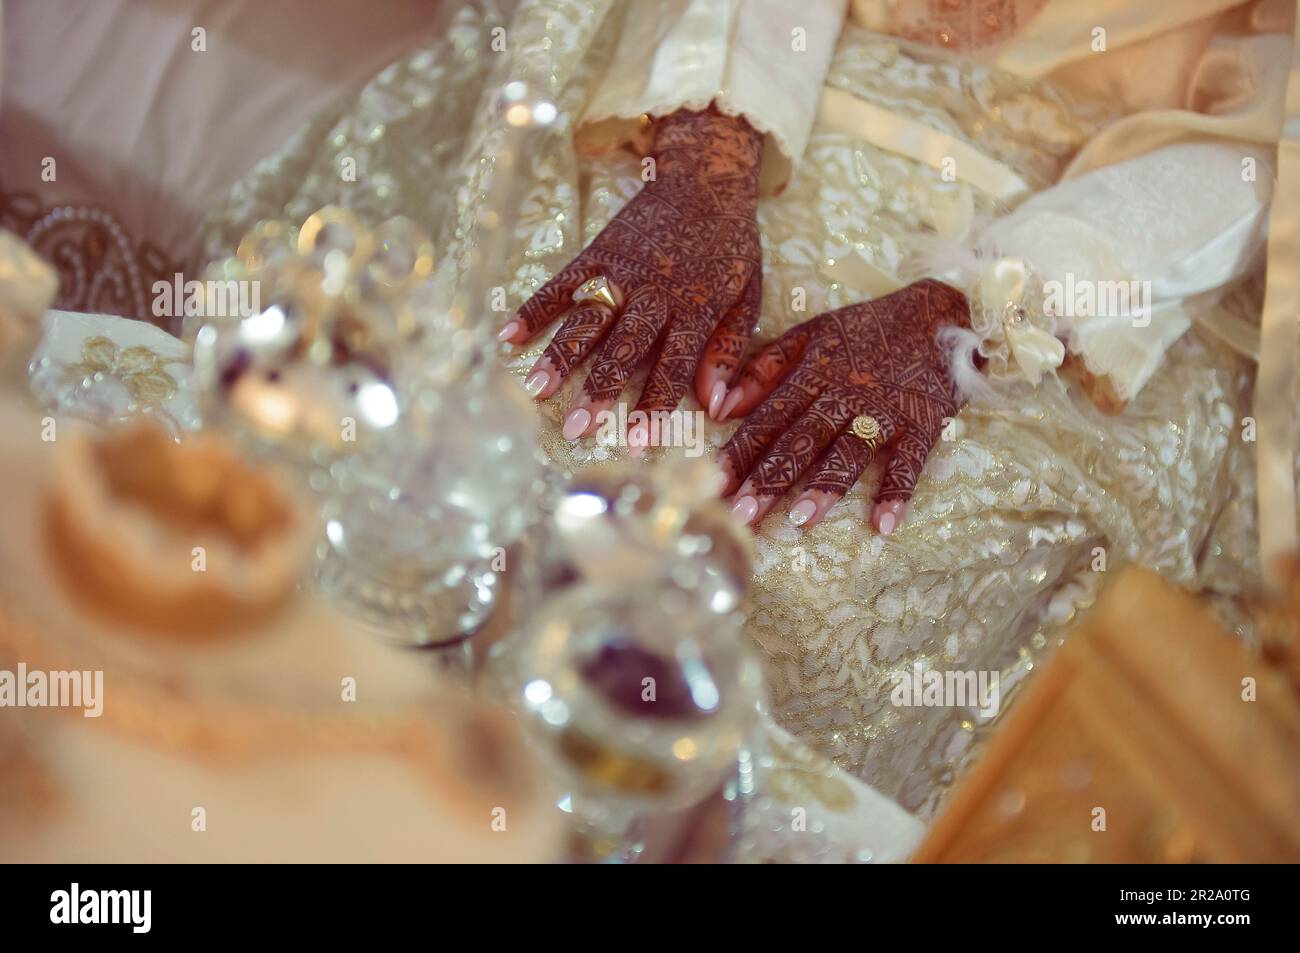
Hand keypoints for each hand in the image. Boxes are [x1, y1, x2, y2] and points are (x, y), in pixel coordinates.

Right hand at [498, 106, 762, 451]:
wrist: (705, 176)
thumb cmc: (730, 245)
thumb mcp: (747, 296)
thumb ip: (730, 351)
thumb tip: (717, 408)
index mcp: (696, 306)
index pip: (674, 366)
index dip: (655, 407)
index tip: (636, 445)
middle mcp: (655, 291)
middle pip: (623, 347)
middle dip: (599, 390)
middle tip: (575, 429)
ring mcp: (622, 270)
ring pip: (588, 318)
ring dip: (560, 355)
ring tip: (535, 390)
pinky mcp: (597, 252)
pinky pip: (561, 282)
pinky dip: (533, 307)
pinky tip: (508, 335)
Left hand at [717, 279, 970, 533]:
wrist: (941, 315)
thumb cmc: (864, 332)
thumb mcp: (809, 336)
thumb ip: (762, 369)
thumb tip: (718, 406)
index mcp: (813, 372)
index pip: (768, 418)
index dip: (740, 452)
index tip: (712, 483)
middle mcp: (845, 393)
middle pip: (802, 440)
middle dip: (770, 479)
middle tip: (741, 516)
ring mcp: (885, 411)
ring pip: (849, 451)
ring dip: (825, 486)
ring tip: (800, 521)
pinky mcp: (923, 423)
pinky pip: (910, 462)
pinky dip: (898, 492)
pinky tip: (884, 525)